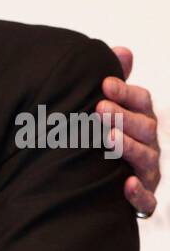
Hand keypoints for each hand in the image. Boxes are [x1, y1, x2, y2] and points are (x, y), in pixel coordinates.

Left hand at [100, 48, 159, 215]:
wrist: (99, 189)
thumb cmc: (105, 142)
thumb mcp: (109, 111)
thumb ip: (115, 85)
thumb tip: (123, 51)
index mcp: (142, 121)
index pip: (142, 102)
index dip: (126, 92)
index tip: (104, 85)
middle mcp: (149, 144)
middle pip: (145, 127)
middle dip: (124, 117)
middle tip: (100, 109)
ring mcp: (148, 172)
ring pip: (146, 158)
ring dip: (128, 147)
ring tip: (109, 138)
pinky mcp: (143, 198)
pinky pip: (147, 199)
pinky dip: (139, 193)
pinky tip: (126, 184)